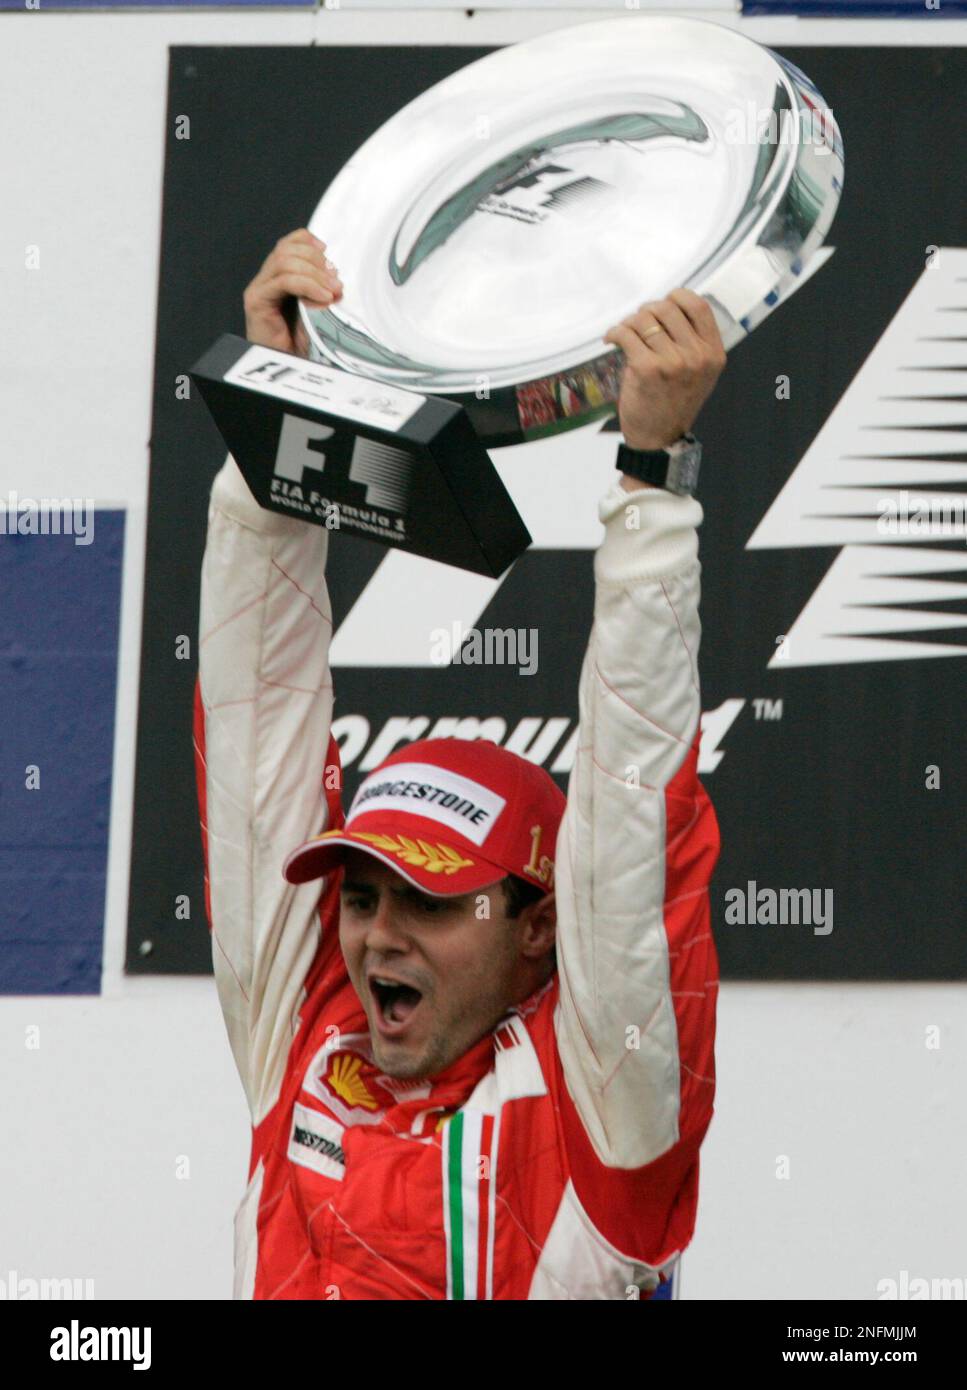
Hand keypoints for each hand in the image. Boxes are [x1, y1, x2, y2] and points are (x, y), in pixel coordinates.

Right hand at [242, 228, 342, 356]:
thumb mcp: (318, 309)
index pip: (289, 244)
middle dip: (316, 261)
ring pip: (285, 261)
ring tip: (332, 290)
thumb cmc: (303, 345)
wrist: (291, 370)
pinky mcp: (257, 302)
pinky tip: (322, 296)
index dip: (309, 242)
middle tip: (336, 281)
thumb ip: (322, 289)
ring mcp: (259, 290)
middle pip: (287, 249)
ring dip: (315, 273)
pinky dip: (307, 284)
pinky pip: (283, 281)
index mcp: (279, 278)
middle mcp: (266, 281)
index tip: (329, 254)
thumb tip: (336, 276)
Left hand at [602, 290, 726, 450]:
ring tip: (624, 332)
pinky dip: (615, 332)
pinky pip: (626, 334)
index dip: (678, 296)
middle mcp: (697, 356)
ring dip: (629, 321)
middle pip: (668, 308)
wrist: (658, 438)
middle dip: (647, 310)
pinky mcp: (646, 369)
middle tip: (637, 322)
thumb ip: (694, 343)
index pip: (699, 306)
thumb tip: (669, 308)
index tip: (664, 302)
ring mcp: (672, 362)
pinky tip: (611, 339)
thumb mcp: (699, 374)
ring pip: (644, 319)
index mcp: (713, 354)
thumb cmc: (674, 404)